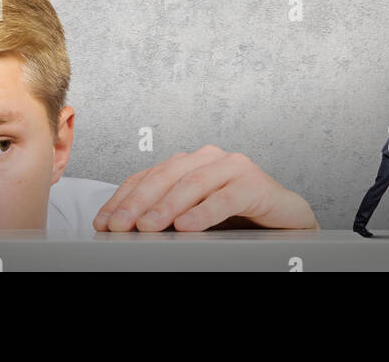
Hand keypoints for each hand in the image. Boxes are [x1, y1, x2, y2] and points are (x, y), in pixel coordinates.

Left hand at [92, 145, 318, 231]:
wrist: (285, 223)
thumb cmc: (236, 220)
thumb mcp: (192, 217)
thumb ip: (165, 216)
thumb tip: (125, 229)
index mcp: (188, 164)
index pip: (147, 178)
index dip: (123, 199)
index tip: (104, 222)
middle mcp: (208, 159)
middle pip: (165, 177)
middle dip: (138, 203)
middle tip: (120, 226)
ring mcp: (232, 167)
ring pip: (192, 185)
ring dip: (166, 208)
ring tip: (147, 227)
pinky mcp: (254, 183)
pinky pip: (224, 198)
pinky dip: (203, 213)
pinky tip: (187, 226)